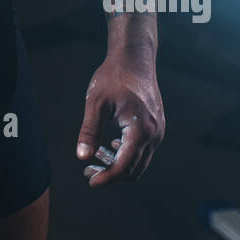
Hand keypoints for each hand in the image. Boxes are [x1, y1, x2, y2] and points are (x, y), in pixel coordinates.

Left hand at [76, 54, 164, 186]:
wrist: (134, 59)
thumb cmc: (113, 77)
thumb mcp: (95, 103)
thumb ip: (89, 131)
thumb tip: (81, 157)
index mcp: (141, 130)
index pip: (125, 166)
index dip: (107, 178)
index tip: (91, 181)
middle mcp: (154, 134)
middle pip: (134, 169)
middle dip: (111, 175)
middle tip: (88, 171)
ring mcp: (158, 131)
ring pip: (140, 162)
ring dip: (119, 165)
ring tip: (96, 157)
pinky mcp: (156, 126)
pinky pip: (143, 150)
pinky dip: (127, 154)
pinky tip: (109, 147)